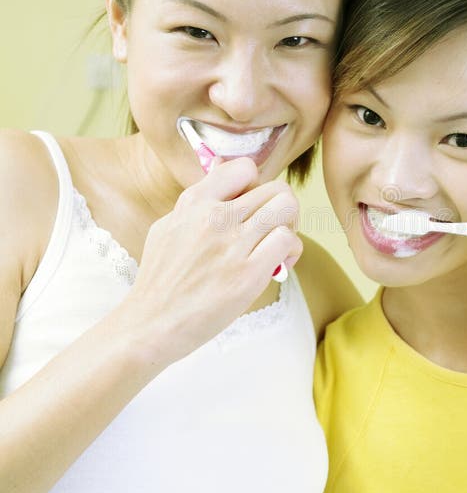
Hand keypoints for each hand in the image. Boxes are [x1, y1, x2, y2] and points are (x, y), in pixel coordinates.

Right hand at [125, 157, 302, 365]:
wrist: (150, 324)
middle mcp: (214, 217)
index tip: (251, 208)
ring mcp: (232, 244)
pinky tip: (278, 265)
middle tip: (271, 231)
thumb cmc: (161, 280)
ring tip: (277, 246)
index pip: (244, 168)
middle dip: (281, 209)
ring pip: (287, 208)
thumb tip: (220, 168)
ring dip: (290, 226)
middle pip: (276, 189)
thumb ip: (197, 201)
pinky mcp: (248, 274)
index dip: (257, 186)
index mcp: (194, 202)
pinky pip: (288, 240)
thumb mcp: (169, 227)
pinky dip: (291, 251)